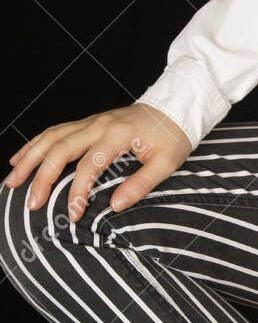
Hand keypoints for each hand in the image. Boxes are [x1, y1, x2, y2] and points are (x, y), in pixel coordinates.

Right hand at [4, 103, 192, 220]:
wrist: (176, 106)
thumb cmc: (173, 135)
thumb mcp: (167, 162)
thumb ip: (141, 184)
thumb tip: (115, 206)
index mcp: (117, 135)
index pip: (88, 166)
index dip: (77, 192)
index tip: (73, 215)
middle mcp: (98, 125)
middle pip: (59, 150)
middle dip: (41, 178)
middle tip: (31, 204)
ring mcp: (90, 121)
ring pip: (50, 137)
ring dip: (29, 159)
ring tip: (12, 182)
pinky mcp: (88, 122)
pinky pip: (54, 131)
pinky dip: (35, 144)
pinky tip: (20, 158)